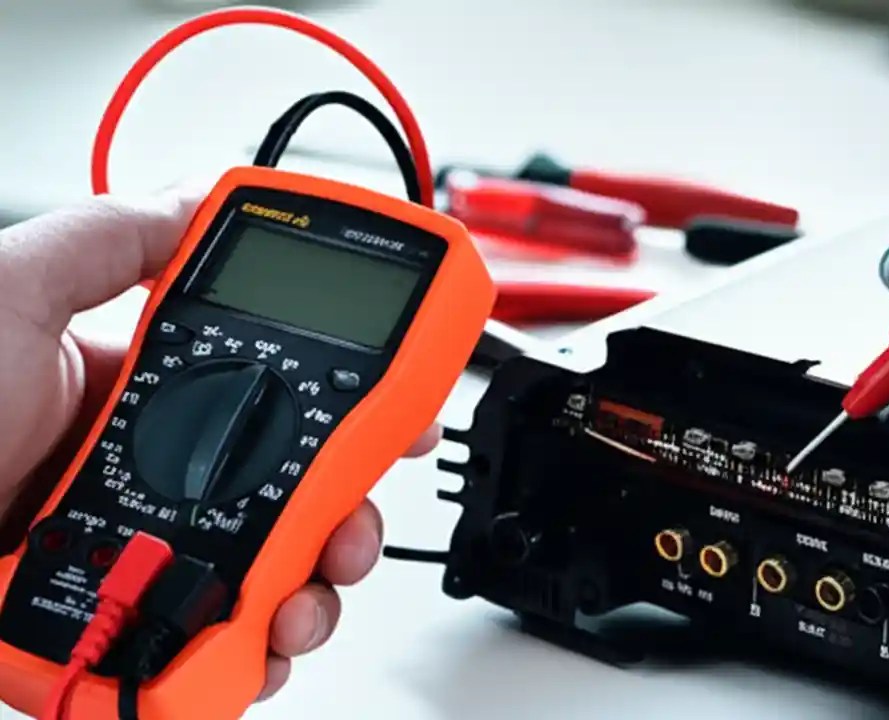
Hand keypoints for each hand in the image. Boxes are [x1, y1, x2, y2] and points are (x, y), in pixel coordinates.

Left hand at [0, 187, 439, 700]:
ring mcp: (141, 556)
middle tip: (356, 515)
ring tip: (306, 591)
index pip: (268, 394)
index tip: (396, 414)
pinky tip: (255, 644)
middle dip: (346, 507)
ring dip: (315, 588)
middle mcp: (150, 477)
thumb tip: (195, 200)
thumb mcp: (8, 296)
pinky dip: (254, 657)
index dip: (345, 405)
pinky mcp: (122, 629)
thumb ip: (104, 241)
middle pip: (287, 493)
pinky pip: (212, 650)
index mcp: (132, 395)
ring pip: (265, 574)